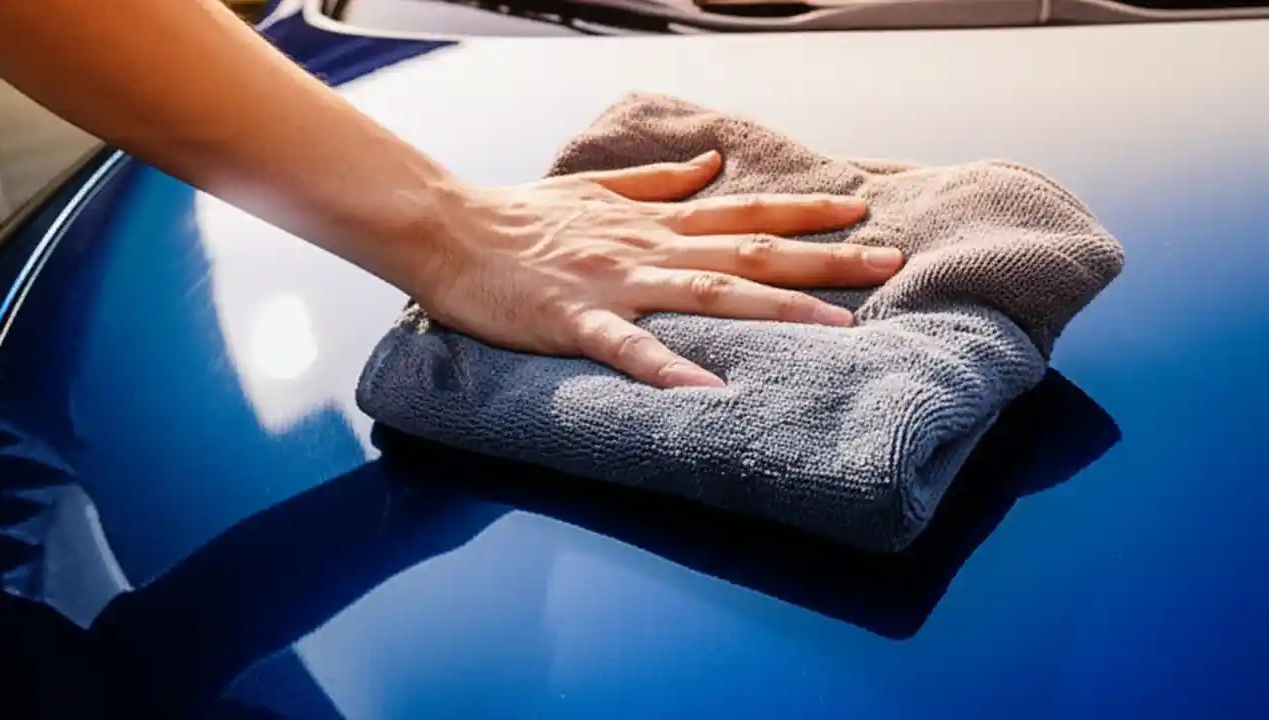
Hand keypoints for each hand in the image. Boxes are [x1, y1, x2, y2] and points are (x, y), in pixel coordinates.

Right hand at [408, 151, 903, 388]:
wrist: (448, 230)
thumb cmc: (520, 216)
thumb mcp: (596, 187)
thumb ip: (658, 179)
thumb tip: (710, 164)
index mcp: (652, 221)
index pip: (744, 214)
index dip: (805, 214)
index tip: (862, 214)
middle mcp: (648, 247)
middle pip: (749, 251)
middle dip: (823, 259)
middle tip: (890, 265)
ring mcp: (616, 283)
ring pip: (710, 293)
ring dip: (777, 308)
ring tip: (837, 327)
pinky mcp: (576, 319)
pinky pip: (630, 349)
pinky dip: (671, 371)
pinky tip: (711, 394)